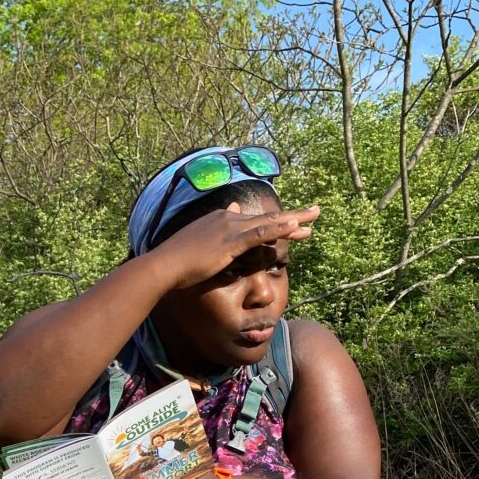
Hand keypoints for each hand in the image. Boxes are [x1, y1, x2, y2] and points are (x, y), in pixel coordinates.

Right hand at [152, 201, 319, 291]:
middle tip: (314, 213)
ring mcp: (230, 227)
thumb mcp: (197, 244)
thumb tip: (226, 215)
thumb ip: (213, 233)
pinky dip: (279, 228)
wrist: (164, 265)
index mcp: (220, 219)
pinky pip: (261, 232)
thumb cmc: (176, 261)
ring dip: (293, 220)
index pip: (252, 220)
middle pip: (266, 217)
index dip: (273, 222)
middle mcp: (227, 217)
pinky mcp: (231, 240)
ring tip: (314, 218)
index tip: (290, 223)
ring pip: (269, 222)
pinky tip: (295, 226)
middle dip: (292, 216)